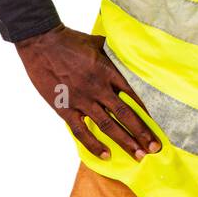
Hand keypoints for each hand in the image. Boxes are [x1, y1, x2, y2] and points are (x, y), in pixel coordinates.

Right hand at [14, 23, 162, 161]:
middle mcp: (99, 88)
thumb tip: (123, 48)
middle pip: (125, 115)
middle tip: (154, 149)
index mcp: (109, 72)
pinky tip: (105, 155)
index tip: (155, 127)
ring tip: (138, 156)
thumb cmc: (69, 40)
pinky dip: (93, 145)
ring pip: (108, 126)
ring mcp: (82, 100)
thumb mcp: (97, 43)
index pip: (133, 98)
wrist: (41, 42)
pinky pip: (81, 131)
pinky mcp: (65, 108)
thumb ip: (111, 52)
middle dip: (142, 134)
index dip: (145, 114)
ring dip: (125, 142)